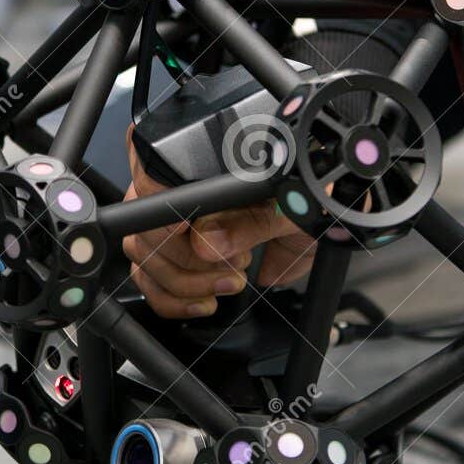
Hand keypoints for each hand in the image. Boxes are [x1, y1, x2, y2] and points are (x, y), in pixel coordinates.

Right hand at [120, 127, 317, 317]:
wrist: (319, 223)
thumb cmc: (305, 201)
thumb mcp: (289, 207)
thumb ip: (251, 221)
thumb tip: (206, 241)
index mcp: (201, 162)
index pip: (151, 183)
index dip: (164, 215)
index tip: (192, 238)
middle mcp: (178, 190)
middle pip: (145, 229)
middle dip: (186, 259)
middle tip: (232, 262)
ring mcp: (175, 226)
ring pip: (145, 258)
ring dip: (184, 282)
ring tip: (229, 281)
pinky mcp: (180, 257)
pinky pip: (152, 283)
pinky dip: (174, 300)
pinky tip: (205, 300)